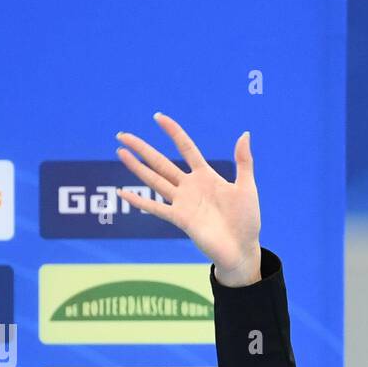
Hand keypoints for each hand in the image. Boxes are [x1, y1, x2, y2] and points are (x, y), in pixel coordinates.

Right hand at [114, 113, 261, 278]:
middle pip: (161, 162)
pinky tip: (122, 193)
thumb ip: (244, 161)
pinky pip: (155, 208)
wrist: (242, 249)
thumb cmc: (247, 221)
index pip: (185, 148)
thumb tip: (245, 133)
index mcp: (206, 176)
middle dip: (142, 148)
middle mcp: (190, 187)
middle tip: (122, 135)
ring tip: (120, 152)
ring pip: (154, 180)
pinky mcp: (179, 219)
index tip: (158, 117)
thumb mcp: (247, 187)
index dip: (172, 132)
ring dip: (137, 167)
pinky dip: (138, 201)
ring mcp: (183, 203)